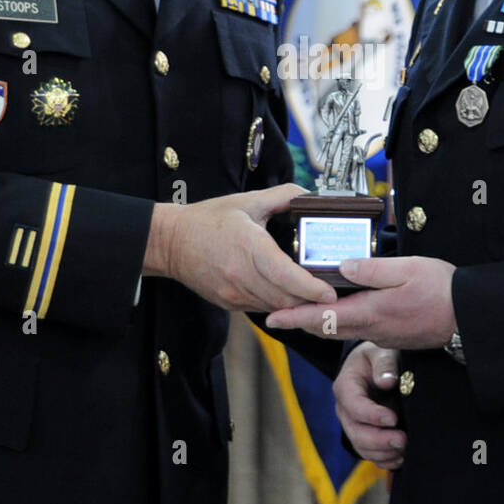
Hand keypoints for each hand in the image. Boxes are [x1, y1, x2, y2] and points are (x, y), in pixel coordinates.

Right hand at [145, 184, 336, 312]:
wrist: (170, 242)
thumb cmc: (208, 220)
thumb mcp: (247, 201)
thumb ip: (283, 196)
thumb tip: (311, 196)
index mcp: (249, 248)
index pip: (285, 276)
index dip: (311, 288)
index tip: (330, 293)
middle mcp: (241, 276)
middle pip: (285, 299)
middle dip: (311, 300)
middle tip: (333, 294)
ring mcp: (234, 293)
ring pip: (275, 308)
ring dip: (296, 304)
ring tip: (316, 296)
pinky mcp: (229, 303)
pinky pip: (262, 308)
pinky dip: (279, 304)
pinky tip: (289, 294)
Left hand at [265, 255, 456, 349]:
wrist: (469, 318)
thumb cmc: (442, 290)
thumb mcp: (408, 270)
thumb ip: (373, 270)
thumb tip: (342, 266)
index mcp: (370, 311)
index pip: (323, 315)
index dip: (295, 316)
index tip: (272, 317)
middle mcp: (371, 328)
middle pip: (325, 327)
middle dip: (299, 320)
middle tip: (275, 314)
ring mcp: (380, 334)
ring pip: (339, 330)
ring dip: (316, 322)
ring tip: (298, 312)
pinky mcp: (390, 335)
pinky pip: (355, 330)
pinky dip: (337, 322)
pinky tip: (336, 311)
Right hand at [335, 342, 405, 469]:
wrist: (376, 367)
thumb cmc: (379, 357)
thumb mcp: (381, 352)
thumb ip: (384, 364)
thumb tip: (387, 382)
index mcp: (345, 387)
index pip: (354, 406)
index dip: (372, 416)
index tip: (394, 418)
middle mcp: (344, 410)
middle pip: (356, 432)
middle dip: (379, 440)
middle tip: (403, 440)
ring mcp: (353, 425)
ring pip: (362, 447)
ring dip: (384, 453)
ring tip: (405, 450)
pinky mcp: (363, 436)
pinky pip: (370, 455)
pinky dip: (385, 460)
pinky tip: (401, 457)